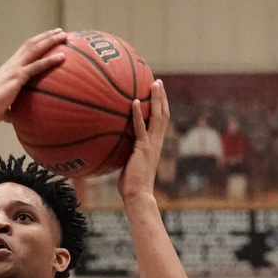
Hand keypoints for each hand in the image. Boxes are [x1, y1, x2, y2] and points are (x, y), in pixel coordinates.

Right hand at [0, 30, 66, 126]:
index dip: (38, 42)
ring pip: (36, 49)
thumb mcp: (3, 105)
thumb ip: (10, 107)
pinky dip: (50, 60)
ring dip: (51, 41)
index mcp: (9, 68)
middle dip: (47, 36)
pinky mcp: (18, 77)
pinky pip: (37, 66)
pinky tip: (62, 57)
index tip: (49, 37)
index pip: (25, 49)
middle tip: (61, 31)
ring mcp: (15, 68)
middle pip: (32, 44)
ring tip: (64, 36)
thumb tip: (13, 117)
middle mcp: (12, 64)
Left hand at [118, 79, 167, 203]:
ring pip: (157, 117)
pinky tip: (134, 102)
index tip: (159, 92)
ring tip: (154, 84)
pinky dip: (137, 114)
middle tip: (158, 81)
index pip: (161, 121)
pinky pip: (140, 128)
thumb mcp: (130, 163)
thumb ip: (127, 152)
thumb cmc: (132, 184)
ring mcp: (151, 145)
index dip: (162, 106)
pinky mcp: (142, 149)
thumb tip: (114, 144)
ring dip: (156, 99)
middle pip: (163, 114)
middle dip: (162, 97)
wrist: (138, 195)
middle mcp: (156, 142)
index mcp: (155, 145)